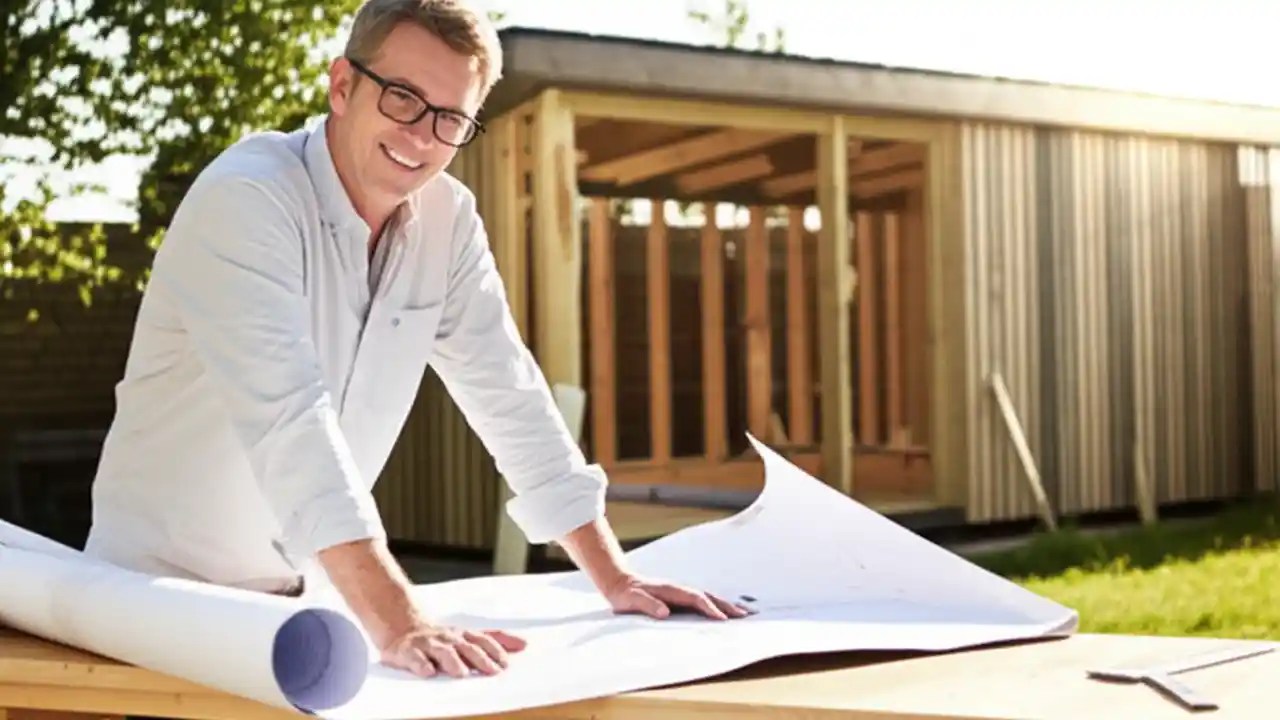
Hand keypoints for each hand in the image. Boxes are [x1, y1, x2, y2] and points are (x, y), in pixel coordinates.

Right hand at [380, 622, 526, 678]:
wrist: (404, 628)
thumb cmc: (443, 639)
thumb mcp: (469, 636)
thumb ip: (495, 640)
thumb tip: (524, 644)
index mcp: (464, 635)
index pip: (483, 641)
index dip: (495, 651)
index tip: (506, 665)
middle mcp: (448, 638)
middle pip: (467, 647)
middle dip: (480, 659)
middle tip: (492, 672)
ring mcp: (429, 644)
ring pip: (443, 652)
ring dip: (453, 661)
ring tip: (462, 674)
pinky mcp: (408, 652)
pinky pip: (415, 658)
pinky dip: (422, 665)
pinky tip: (429, 673)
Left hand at [602, 574, 753, 620]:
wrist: (619, 582)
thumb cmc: (625, 594)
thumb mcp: (632, 600)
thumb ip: (647, 605)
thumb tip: (665, 612)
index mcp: (671, 590)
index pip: (696, 599)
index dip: (709, 608)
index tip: (723, 619)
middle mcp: (679, 589)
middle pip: (708, 596)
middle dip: (726, 606)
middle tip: (745, 616)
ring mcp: (680, 593)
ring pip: (708, 598)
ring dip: (725, 605)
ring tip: (743, 614)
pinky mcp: (679, 598)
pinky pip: (702, 602)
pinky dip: (716, 606)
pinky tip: (723, 613)